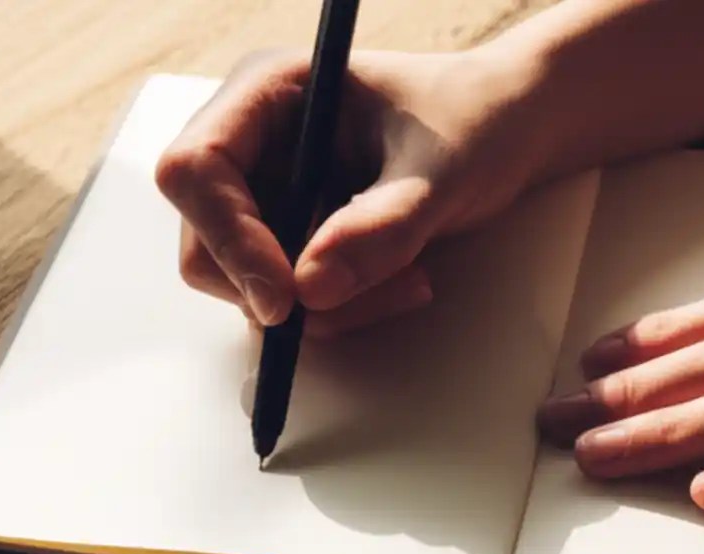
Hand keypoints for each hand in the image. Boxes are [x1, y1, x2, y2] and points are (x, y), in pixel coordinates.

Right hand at [155, 47, 548, 336]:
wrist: (509, 131)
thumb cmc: (477, 120)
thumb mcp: (440, 171)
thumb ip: (380, 227)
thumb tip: (311, 290)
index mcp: (266, 94)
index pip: (195, 169)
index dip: (227, 237)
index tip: (283, 298)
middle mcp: (249, 143)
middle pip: (205, 241)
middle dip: (280, 288)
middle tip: (364, 296)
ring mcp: (263, 193)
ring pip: (243, 284)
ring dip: (320, 308)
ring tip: (405, 281)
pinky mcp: (286, 237)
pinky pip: (283, 298)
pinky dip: (335, 310)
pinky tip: (396, 282)